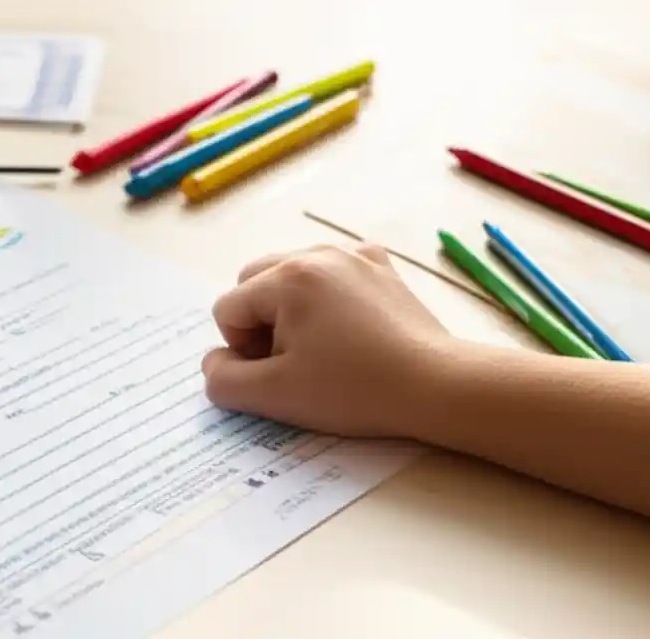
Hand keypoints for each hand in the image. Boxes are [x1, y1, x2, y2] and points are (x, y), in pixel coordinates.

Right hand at [202, 244, 460, 438]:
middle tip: (294, 361)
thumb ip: (224, 380)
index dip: (241, 350)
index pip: (228, 308)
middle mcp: (315, 253)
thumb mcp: (275, 395)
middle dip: (260, 323)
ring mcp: (352, 255)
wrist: (435, 386)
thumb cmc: (353, 391)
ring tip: (322, 348)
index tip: (278, 374)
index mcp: (285, 278)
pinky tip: (348, 327)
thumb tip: (214, 362)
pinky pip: (332, 272)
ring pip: (291, 275)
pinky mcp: (381, 266)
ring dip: (290, 309)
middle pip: (254, 282)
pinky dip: (328, 296)